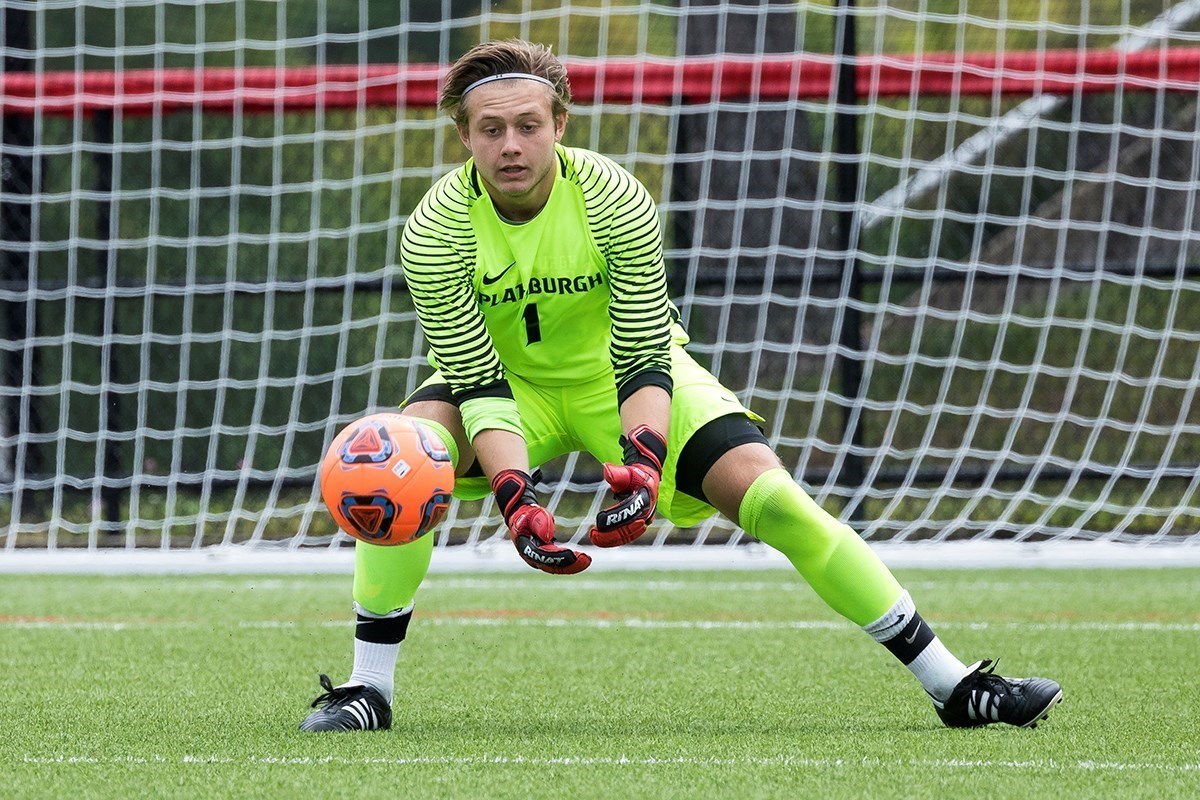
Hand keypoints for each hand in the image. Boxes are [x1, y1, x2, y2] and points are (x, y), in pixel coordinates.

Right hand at [491, 469, 590, 574]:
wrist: (522, 515)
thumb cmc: (526, 513)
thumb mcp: (531, 513)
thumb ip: (538, 522)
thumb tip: (547, 535)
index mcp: (525, 547)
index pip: (543, 556)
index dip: (558, 557)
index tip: (573, 554)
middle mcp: (532, 557)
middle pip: (551, 565)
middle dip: (569, 565)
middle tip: (586, 559)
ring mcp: (539, 559)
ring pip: (556, 566)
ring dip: (572, 565)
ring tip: (587, 559)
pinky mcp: (546, 556)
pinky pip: (559, 562)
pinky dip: (570, 561)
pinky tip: (582, 558)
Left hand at [590, 425, 667, 547]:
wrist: (647, 478)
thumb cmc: (636, 474)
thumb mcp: (628, 472)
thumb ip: (617, 473)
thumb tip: (606, 470)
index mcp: (645, 500)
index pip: (628, 512)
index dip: (613, 518)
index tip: (598, 521)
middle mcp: (647, 513)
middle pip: (629, 529)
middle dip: (611, 535)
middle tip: (593, 536)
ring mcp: (644, 521)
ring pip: (628, 535)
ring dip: (612, 539)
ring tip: (595, 538)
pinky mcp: (639, 525)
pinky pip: (628, 535)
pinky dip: (615, 539)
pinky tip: (602, 539)